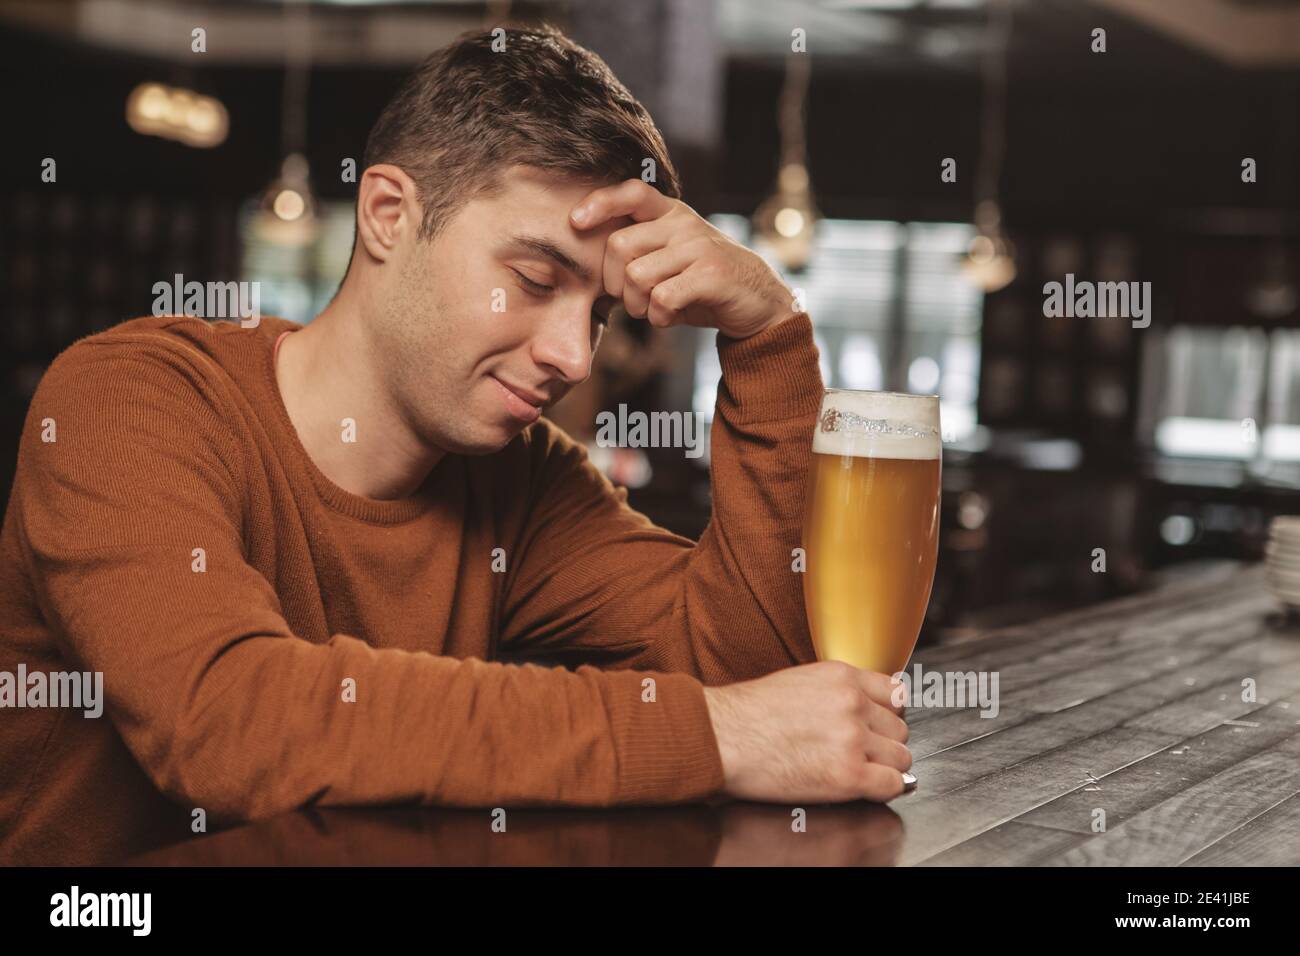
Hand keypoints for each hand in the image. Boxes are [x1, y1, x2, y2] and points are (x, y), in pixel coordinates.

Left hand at [570, 179, 797, 339]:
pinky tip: (669, 318)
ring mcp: (699, 247)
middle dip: (613, 283)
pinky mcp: (711, 274)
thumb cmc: (703, 284)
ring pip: (636, 276)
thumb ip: (638, 253)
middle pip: (619, 245)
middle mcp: (684, 223)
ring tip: (653, 310)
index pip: (631, 192)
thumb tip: (588, 264)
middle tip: (630, 300)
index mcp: (671, 213)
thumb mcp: (671, 259)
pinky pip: (662, 297)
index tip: (575, 222)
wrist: (760, 301)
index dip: (599, 203)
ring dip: (636, 305)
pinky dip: (658, 317)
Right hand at [702, 661, 911, 803]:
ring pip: (901, 757)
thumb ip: (836, 692)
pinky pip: (892, 784)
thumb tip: (864, 709)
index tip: (877, 727)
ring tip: (856, 770)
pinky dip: (883, 789)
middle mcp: (852, 704)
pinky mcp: (848, 774)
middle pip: (900, 729)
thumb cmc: (749, 714)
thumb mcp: (800, 681)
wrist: (723, 737)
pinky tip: (862, 786)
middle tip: (859, 753)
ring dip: (883, 767)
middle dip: (882, 744)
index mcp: (842, 677)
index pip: (896, 695)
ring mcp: (853, 739)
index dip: (886, 716)